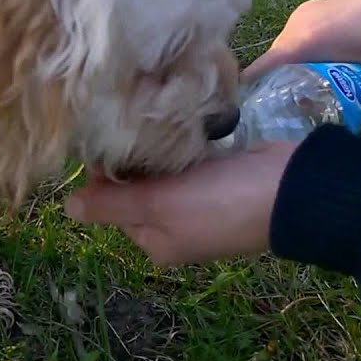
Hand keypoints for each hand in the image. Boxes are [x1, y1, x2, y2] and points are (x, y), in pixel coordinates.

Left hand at [63, 141, 298, 266]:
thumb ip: (112, 206)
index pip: (112, 204)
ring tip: (148, 118)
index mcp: (155, 241)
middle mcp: (173, 225)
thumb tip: (67, 210)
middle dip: (128, 158)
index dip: (103, 172)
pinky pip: (184, 159)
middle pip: (133, 187)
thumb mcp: (157, 207)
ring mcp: (197, 201)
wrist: (293, 189)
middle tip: (127, 123)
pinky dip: (177, 144)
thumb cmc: (219, 202)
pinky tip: (174, 122)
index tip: (104, 136)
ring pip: (158, 170)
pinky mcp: (217, 175)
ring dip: (152, 148)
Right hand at [244, 0, 360, 146]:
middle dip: (283, 106)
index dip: (256, 111)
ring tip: (325, 115)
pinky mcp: (320, 14)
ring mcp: (306, 16)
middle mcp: (295, 25)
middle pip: (272, 76)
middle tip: (306, 134)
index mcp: (305, 39)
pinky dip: (312, 72)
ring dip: (301, 89)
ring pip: (289, 64)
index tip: (267, 138)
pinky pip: (303, 51)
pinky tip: (337, 88)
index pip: (256, 79)